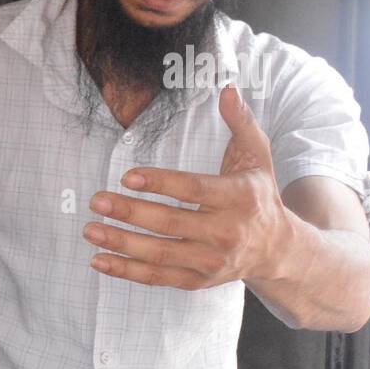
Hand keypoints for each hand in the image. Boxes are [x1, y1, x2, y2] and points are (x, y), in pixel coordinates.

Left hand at [84, 85, 293, 289]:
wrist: (279, 249)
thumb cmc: (259, 195)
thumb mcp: (258, 157)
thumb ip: (241, 122)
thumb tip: (226, 88)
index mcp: (239, 198)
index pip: (194, 190)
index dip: (160, 183)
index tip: (127, 176)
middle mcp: (226, 232)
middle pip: (170, 223)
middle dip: (130, 212)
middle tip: (97, 200)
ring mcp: (210, 260)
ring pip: (159, 254)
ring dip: (120, 243)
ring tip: (90, 229)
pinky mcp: (197, 280)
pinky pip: (157, 278)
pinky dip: (126, 272)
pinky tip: (98, 259)